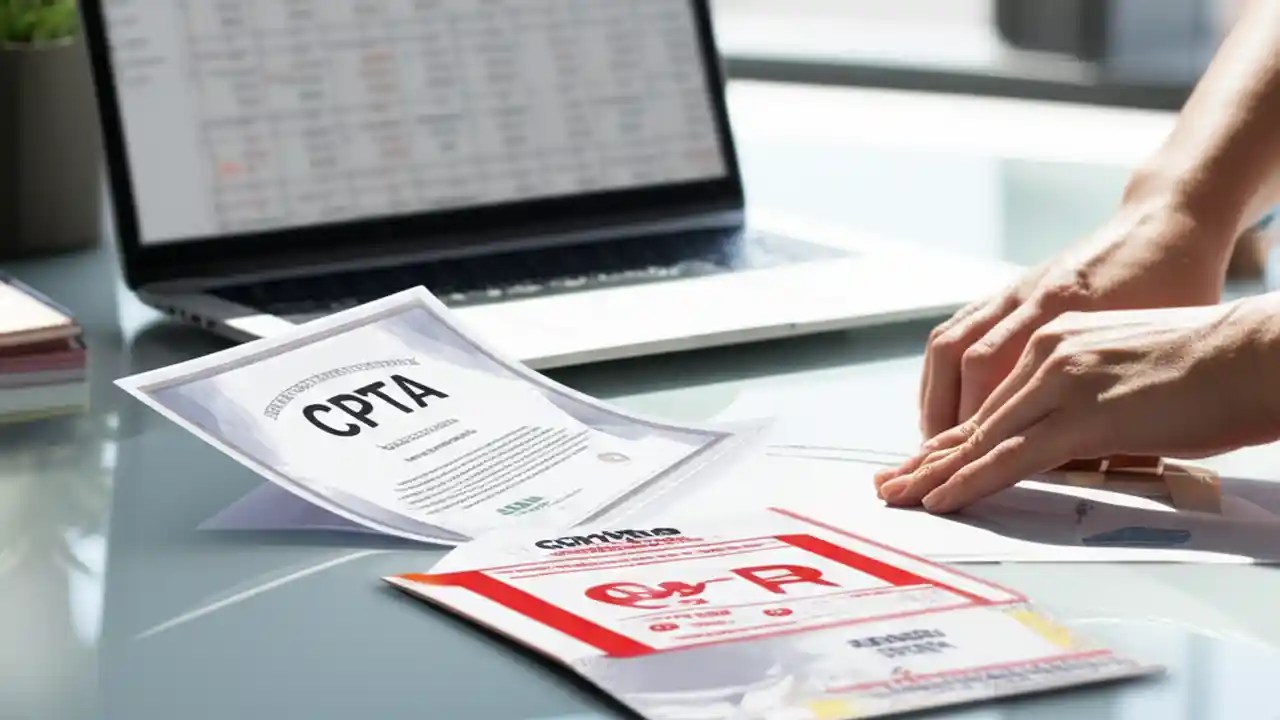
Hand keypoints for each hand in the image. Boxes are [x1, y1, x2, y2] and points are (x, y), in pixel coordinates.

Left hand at [880, 295, 1279, 512]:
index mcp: (1056, 341)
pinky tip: (945, 497)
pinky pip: (1013, 455)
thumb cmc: (1210, 364)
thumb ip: (1087, 401)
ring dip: (937, 473)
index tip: (920, 460)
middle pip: (973, 417)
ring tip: (901, 498)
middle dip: (929, 457)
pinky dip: (973, 480)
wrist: (1256, 349)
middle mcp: (1048, 354)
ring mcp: (1062, 382)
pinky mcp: (1083, 415)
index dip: (950, 435)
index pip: (989, 398)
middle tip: (890, 484)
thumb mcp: (1127, 372)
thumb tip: (1071, 444)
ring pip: (982, 436)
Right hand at [918, 197, 1235, 438]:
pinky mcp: (1010, 288)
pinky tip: (943, 398)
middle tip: (939, 467)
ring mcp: (1016, 290)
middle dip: (948, 422)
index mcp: (1073, 314)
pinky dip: (940, 370)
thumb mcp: (1163, 350)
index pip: (1007, 388)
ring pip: (950, 345)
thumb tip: (1082, 466)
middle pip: (967, 366)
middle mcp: (1033, 299)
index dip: (982, 439)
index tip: (966, 479)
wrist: (1167, 224)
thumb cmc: (1181, 291)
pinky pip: (956, 329)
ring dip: (935, 396)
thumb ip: (1121, 401)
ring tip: (932, 440)